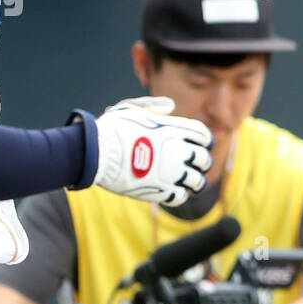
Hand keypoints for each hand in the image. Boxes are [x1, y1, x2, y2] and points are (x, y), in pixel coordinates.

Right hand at [92, 96, 212, 206]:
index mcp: (175, 129)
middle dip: (203, 163)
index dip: (205, 141)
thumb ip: (154, 107)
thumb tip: (171, 106)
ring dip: (196, 183)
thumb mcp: (133, 109)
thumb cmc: (112, 128)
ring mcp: (172, 172)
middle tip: (198, 167)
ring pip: (197, 182)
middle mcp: (179, 150)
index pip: (204, 135)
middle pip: (204, 159)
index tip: (201, 145)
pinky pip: (180, 197)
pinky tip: (172, 192)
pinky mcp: (161, 190)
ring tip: (191, 184)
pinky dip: (178, 195)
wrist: (98, 152)